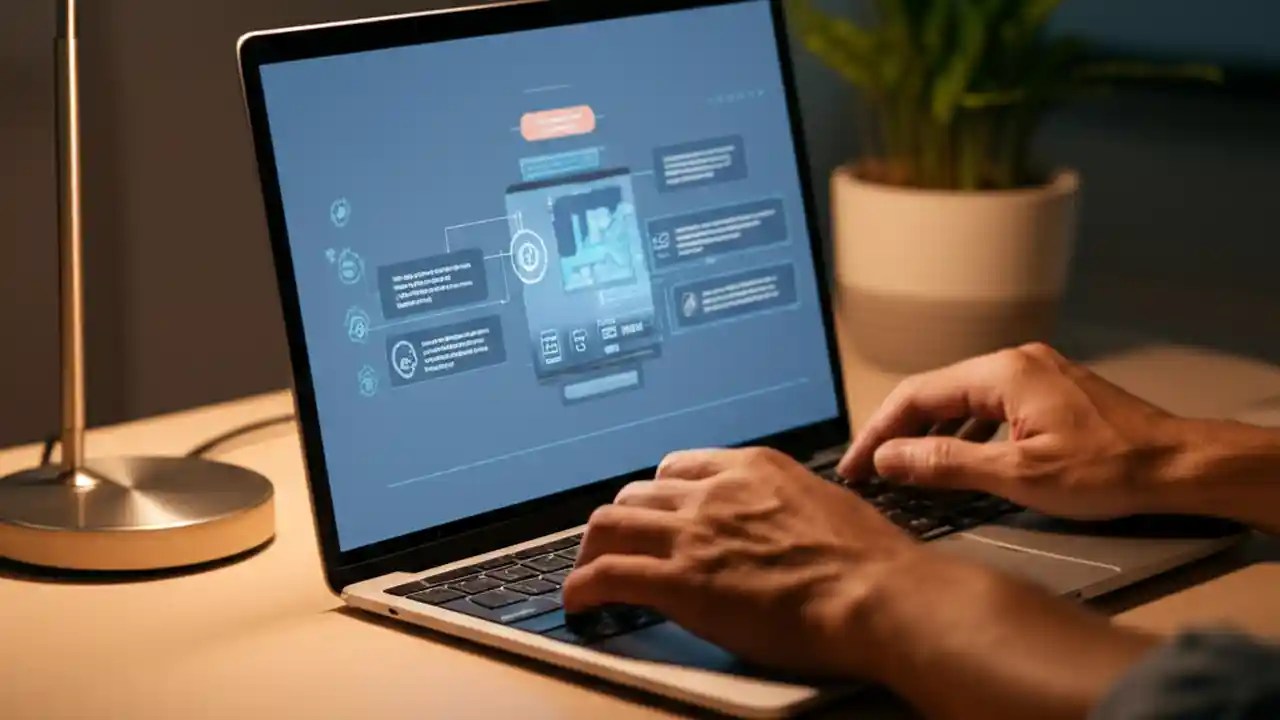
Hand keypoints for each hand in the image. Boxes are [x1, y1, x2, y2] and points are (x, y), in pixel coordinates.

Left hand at [562, 447, 916, 676]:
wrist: (876, 593)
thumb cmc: (869, 561)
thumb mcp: (824, 503)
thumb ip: (786, 504)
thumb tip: (782, 520)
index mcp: (751, 468)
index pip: (679, 466)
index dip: (660, 492)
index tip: (657, 511)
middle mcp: (714, 492)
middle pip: (637, 492)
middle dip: (623, 519)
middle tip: (618, 544)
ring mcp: (693, 534)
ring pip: (610, 523)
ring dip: (591, 548)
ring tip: (586, 570)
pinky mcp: (679, 581)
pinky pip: (607, 575)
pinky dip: (582, 587)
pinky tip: (578, 601)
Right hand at [836, 343, 1191, 520]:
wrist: (1180, 465)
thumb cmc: (1108, 469)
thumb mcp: (1018, 474)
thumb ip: (945, 463)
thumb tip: (888, 458)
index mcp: (1001, 372)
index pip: (916, 395)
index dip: (878, 433)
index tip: (855, 466)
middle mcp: (1014, 361)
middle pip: (934, 392)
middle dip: (897, 431)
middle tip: (869, 469)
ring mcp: (1034, 373)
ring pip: (961, 399)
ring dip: (929, 432)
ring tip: (903, 467)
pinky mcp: (1049, 390)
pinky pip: (989, 405)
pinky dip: (963, 431)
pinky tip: (957, 457)